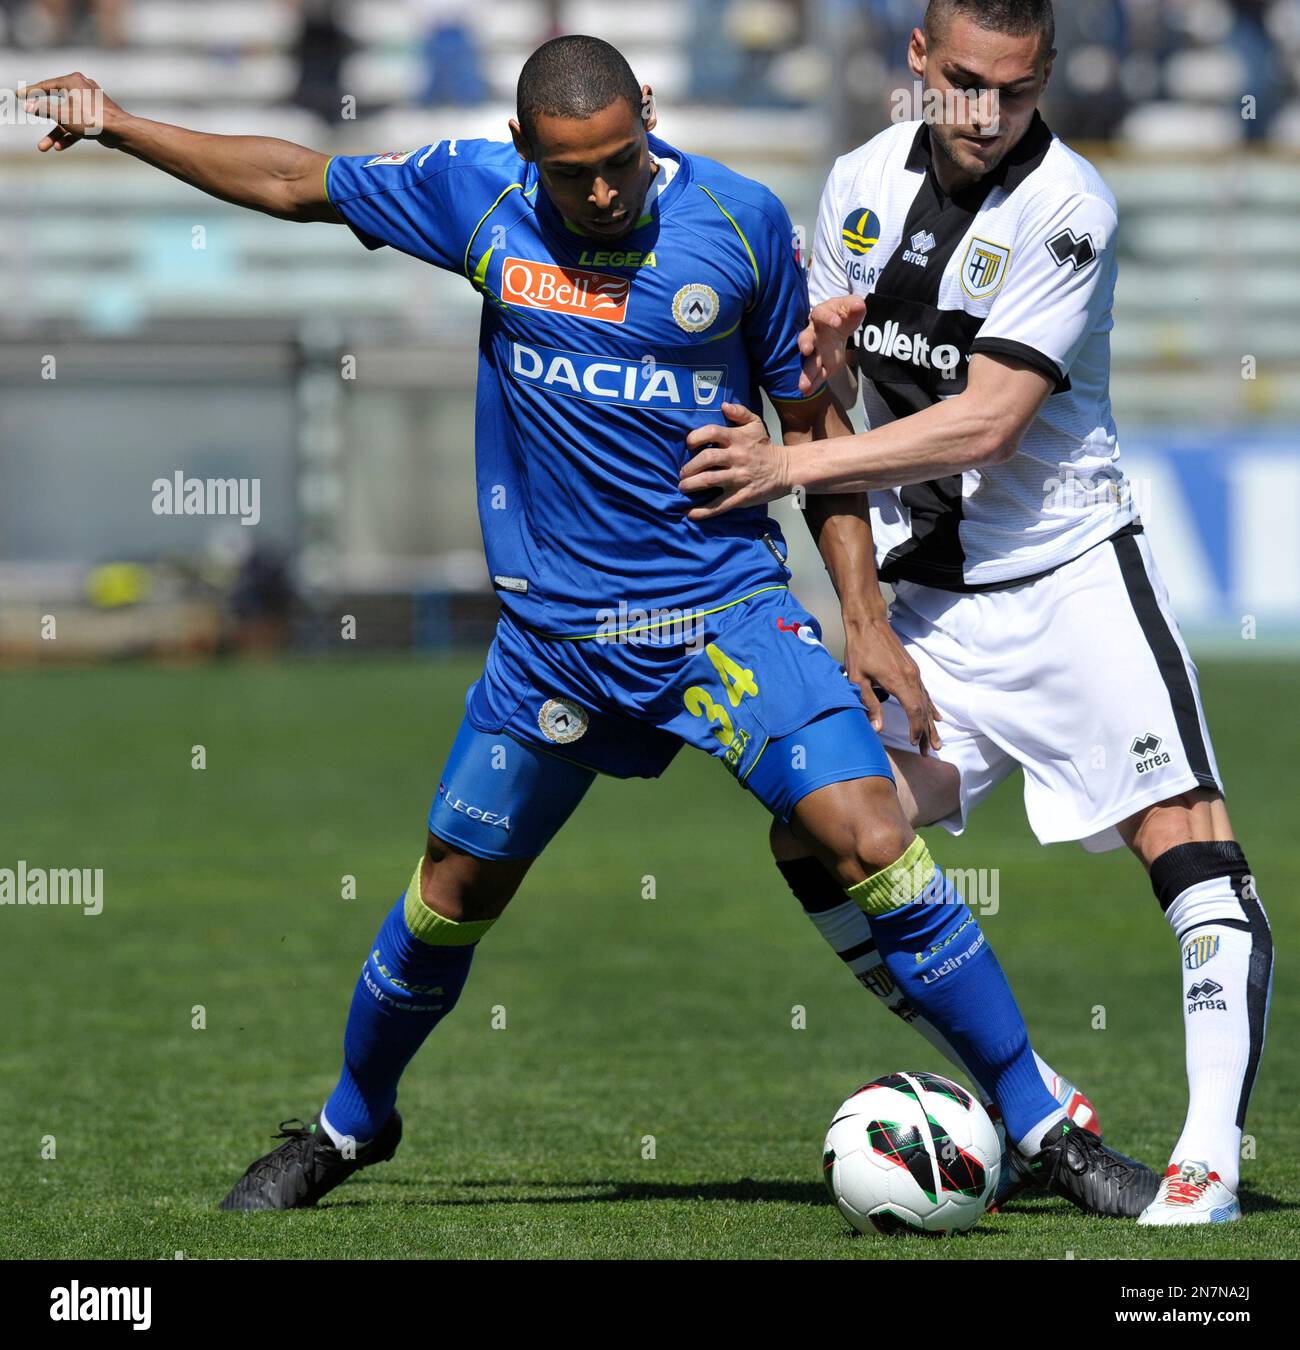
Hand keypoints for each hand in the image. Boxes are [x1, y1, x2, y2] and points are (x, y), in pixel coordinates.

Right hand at [22, 73, 125, 151]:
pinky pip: (79, 125)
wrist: (121, 132)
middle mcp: (82, 88)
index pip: (46, 86)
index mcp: (72, 81)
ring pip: (67, 117)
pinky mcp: (96, 116)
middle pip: (56, 104)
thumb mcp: (62, 114)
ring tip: (43, 147)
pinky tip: (59, 147)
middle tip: (28, 117)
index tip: (18, 95)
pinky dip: (70, 135)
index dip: (31, 92)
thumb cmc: (92, 120)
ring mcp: (90, 103)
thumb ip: (44, 109)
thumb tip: (28, 106)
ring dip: (56, 133)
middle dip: (44, 119)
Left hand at [678, 401, 790, 520]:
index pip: (712, 432)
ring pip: (709, 481)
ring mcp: (738, 478)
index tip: (689, 444)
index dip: (696, 437)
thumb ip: (740, 412)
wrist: (786, 469)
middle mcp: (736, 458)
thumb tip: (723, 405)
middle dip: (689, 467)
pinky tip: (691, 513)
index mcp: (737, 439)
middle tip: (682, 474)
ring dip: (691, 485)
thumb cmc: (765, 448)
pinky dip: (703, 511)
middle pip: (706, 459)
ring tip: (683, 487)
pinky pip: (719, 505)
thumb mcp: (756, 424)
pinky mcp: (741, 497)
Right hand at [798, 294, 866, 396]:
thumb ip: (854, 306)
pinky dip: (813, 384)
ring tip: (803, 386)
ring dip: (806, 374)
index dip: (828, 317)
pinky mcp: (822, 365)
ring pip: (809, 362)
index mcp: (821, 316)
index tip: (837, 323)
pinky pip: (816, 375)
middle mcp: (814, 334)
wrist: (840, 326)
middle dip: (805, 344)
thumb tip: (860, 305)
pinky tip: (808, 393)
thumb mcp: (851, 307)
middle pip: (806, 338)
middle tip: (806, 350)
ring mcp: (816, 352)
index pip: (821, 314)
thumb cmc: (842, 313)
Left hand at [843, 614, 941, 753]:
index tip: (915, 744)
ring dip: (931, 723)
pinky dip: (931, 706)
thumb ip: (869, 704)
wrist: (868, 623)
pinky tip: (936, 716)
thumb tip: (878, 729)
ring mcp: (914, 672)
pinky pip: (925, 692)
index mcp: (898, 680)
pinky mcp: (912, 669)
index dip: (916, 729)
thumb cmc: (859, 650)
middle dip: (927, 732)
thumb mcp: (857, 679)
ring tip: (937, 742)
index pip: (914, 710)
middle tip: (931, 752)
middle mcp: (911, 677)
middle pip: (924, 710)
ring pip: (927, 702)